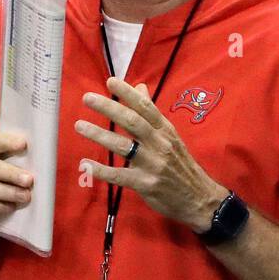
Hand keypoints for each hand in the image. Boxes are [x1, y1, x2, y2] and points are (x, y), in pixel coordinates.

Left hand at [74, 78, 225, 232]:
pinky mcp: (145, 184)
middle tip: (87, 98)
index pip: (145, 107)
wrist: (199, 197)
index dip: (128, 93)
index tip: (110, 81)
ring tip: (80, 125)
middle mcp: (159, 144)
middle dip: (109, 108)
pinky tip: (85, 164)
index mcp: (165, 130)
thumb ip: (152, 113)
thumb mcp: (170, 136)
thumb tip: (139, 88)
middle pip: (132, 122)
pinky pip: (119, 175)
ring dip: (99, 134)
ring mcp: (152, 164)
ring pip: (123, 146)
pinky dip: (101, 170)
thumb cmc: (180, 165)